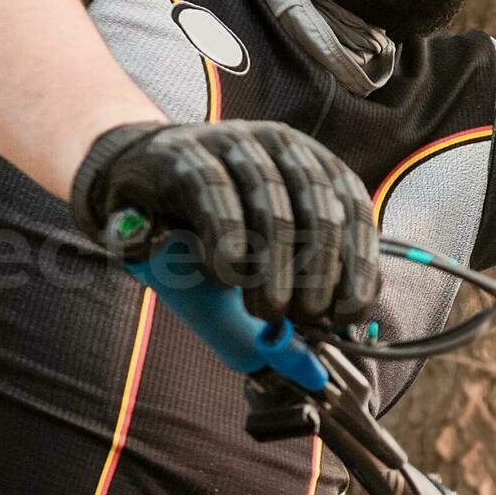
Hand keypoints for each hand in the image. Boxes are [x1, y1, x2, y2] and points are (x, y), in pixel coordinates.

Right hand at [68, 120, 380, 324]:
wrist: (136, 186)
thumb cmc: (206, 229)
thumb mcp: (255, 265)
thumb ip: (290, 297)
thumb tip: (322, 351)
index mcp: (313, 168)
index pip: (352, 210)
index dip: (358, 264)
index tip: (347, 313)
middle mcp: (281, 148)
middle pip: (318, 208)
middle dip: (317, 271)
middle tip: (302, 318)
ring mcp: (234, 143)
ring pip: (269, 202)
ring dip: (274, 266)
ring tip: (267, 310)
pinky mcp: (185, 153)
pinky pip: (214, 192)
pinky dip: (226, 236)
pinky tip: (228, 272)